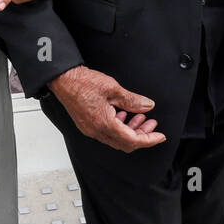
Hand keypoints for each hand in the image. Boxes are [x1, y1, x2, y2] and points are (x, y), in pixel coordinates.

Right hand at [48, 66, 166, 152]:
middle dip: (142, 135)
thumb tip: (147, 106)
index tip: (160, 136)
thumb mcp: (113, 88)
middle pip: (125, 143)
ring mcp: (91, 129)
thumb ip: (132, 100)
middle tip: (152, 124)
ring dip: (131, 130)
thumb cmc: (83, 83)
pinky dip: (120, 127)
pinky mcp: (87, 125)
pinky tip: (124, 115)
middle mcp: (97, 131)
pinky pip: (107, 132)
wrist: (64, 79)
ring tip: (141, 117)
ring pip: (116, 138)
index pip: (132, 140)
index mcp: (104, 124)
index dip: (149, 140)